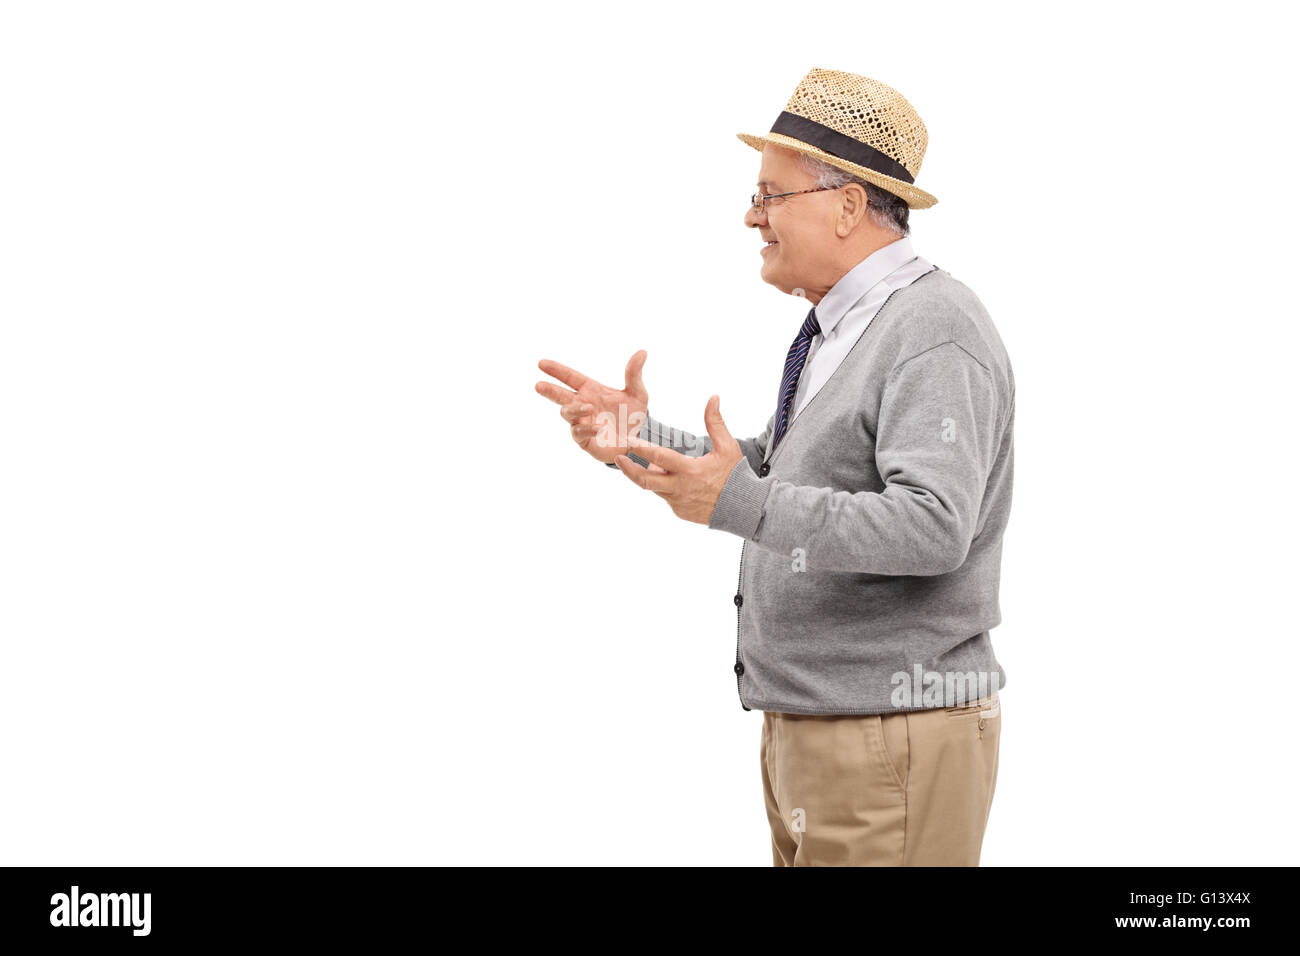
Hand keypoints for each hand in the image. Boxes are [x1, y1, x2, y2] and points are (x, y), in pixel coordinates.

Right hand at [535, 351, 648, 464]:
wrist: (637, 440)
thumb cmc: (631, 414)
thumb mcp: (637, 393)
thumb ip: (634, 374)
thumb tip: (642, 352)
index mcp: (590, 390)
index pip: (569, 378)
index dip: (556, 370)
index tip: (541, 363)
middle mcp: (582, 405)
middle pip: (560, 396)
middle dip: (549, 390)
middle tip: (539, 385)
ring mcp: (581, 422)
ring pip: (568, 414)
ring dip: (575, 409)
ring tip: (589, 407)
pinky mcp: (585, 440)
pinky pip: (579, 433)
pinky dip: (587, 428)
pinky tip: (598, 427)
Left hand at [613, 395, 744, 524]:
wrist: (743, 508)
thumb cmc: (735, 475)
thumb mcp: (727, 447)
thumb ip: (715, 422)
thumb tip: (713, 397)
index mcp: (690, 471)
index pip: (659, 458)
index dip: (642, 449)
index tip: (629, 441)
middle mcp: (680, 489)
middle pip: (645, 480)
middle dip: (628, 469)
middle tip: (618, 458)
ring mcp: (678, 502)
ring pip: (654, 488)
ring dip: (648, 475)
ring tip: (647, 462)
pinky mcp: (679, 511)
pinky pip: (665, 497)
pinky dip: (663, 486)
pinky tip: (669, 477)